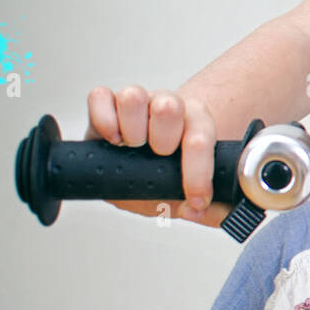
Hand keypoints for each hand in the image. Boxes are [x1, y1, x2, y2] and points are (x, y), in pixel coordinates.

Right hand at [85, 85, 231, 227]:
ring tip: (132, 147)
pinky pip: (99, 97)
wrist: (144, 153)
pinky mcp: (106, 102)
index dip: (198, 174)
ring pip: (133, 96)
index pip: (200, 140)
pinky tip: (111, 139)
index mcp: (196, 123)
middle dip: (163, 141)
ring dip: (132, 129)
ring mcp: (138, 101)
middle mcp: (168, 106)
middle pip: (169, 106)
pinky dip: (103, 119)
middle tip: (159, 157)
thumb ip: (209, 210)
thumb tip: (198, 212)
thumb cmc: (169, 169)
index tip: (195, 199)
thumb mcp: (191, 192)